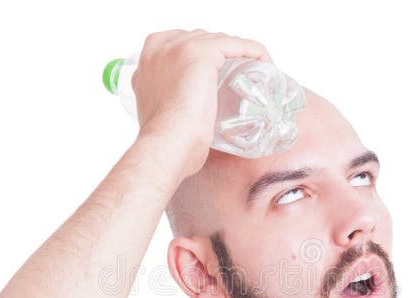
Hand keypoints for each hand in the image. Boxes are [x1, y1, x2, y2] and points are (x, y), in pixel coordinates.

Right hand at [131, 29, 273, 178]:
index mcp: (147, 63)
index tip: (216, 75)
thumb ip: (168, 105)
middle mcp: (159, 49)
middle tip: (239, 78)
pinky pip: (235, 44)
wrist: (168, 145)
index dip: (201, 57)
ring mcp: (179, 48)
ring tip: (255, 74)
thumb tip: (186, 115)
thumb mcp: (161, 117)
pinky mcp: (201, 52)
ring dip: (239, 53)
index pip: (179, 46)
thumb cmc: (167, 141)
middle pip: (200, 39)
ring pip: (219, 41)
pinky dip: (253, 51)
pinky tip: (264, 64)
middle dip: (221, 55)